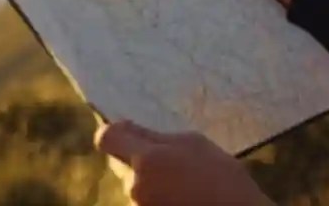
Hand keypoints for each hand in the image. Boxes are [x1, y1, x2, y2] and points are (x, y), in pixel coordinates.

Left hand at [95, 121, 274, 205]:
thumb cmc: (221, 177)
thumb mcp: (195, 144)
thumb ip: (157, 137)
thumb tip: (128, 129)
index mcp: (147, 160)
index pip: (107, 138)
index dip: (117, 132)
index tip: (133, 134)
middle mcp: (135, 186)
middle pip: (124, 164)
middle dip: (142, 161)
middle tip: (176, 165)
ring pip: (136, 184)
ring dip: (152, 182)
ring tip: (185, 186)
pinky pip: (146, 201)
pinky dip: (159, 198)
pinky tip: (183, 198)